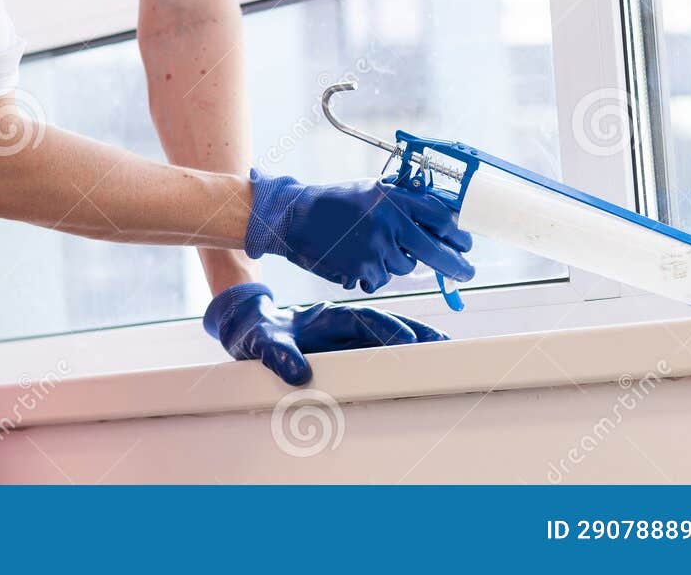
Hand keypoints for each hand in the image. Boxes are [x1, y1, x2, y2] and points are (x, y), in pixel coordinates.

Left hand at [204, 282, 449, 384]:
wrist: (246, 331)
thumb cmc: (255, 334)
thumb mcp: (261, 343)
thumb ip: (278, 355)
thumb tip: (300, 374)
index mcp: (325, 317)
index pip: (363, 320)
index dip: (386, 329)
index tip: (409, 340)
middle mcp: (340, 326)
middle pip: (384, 327)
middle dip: (413, 332)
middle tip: (443, 343)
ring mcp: (344, 339)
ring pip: (384, 340)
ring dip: (412, 344)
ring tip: (442, 351)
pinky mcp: (343, 353)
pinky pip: (373, 355)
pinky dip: (395, 359)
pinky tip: (415, 366)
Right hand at [244, 167, 473, 292]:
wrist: (296, 217)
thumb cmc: (335, 203)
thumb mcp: (372, 191)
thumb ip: (402, 203)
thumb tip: (439, 221)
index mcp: (394, 198)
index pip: (440, 217)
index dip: (459, 233)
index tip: (467, 243)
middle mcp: (390, 222)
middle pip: (436, 251)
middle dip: (456, 265)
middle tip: (467, 272)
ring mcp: (377, 248)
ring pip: (406, 267)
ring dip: (397, 262)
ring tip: (372, 247)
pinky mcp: (364, 269)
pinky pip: (382, 278)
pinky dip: (374, 273)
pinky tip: (357, 258)